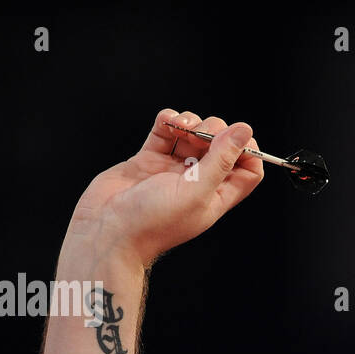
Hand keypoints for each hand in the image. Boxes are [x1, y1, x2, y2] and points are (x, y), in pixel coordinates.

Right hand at [65, 108, 264, 266]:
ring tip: (181, 128)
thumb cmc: (153, 223)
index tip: (238, 137)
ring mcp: (171, 171)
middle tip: (201, 134)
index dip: (247, 151)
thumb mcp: (197, 191)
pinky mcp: (147, 161)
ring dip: (190, 122)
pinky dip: (168, 121)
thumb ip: (222, 160)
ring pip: (192, 136)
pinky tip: (167, 121)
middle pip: (220, 147)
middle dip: (214, 130)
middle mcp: (196, 183)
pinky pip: (164, 133)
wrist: (107, 230)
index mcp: (215, 196)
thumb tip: (244, 132)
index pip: (247, 170)